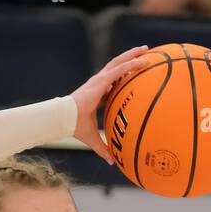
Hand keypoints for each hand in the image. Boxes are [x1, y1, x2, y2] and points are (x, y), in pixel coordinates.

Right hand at [71, 46, 151, 162]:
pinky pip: (119, 69)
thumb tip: (112, 162)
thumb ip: (103, 148)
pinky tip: (143, 60)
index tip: (133, 72)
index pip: (112, 80)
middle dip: (130, 58)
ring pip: (119, 62)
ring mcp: (99, 80)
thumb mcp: (93, 139)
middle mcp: (99, 83)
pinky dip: (131, 64)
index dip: (122, 75)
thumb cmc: (75, 127)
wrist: (64, 119)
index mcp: (97, 92)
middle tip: (145, 53)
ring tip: (146, 49)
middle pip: (117, 66)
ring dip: (133, 55)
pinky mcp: (100, 81)